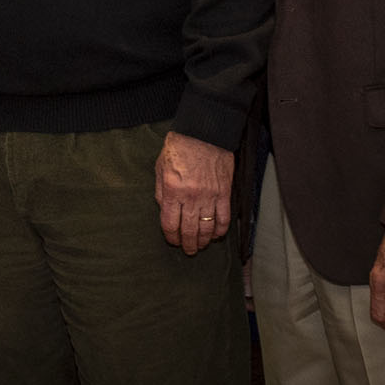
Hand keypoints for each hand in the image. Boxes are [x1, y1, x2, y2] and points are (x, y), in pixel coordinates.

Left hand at [153, 131, 231, 254]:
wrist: (203, 134)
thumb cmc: (178, 149)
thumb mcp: (159, 168)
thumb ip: (160, 191)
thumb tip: (163, 209)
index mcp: (172, 191)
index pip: (169, 223)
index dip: (171, 236)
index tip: (172, 241)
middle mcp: (191, 197)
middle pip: (188, 230)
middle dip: (187, 244)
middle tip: (188, 251)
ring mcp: (209, 196)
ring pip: (207, 228)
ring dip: (203, 240)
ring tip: (200, 246)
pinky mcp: (224, 193)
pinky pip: (224, 218)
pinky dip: (221, 230)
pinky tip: (216, 235)